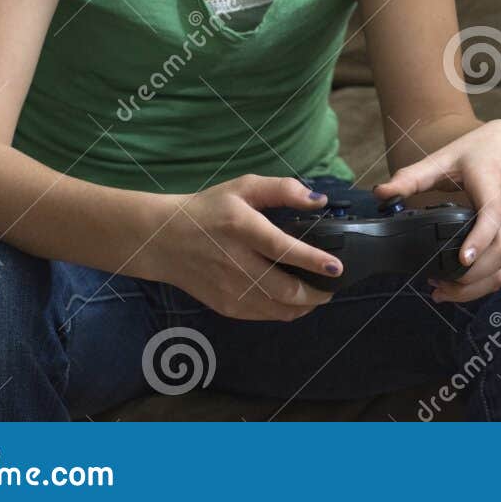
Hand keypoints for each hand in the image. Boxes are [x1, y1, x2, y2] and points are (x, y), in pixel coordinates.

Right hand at [147, 174, 340, 320]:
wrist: (164, 240)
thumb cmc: (209, 209)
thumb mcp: (244, 187)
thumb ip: (283, 189)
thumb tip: (318, 200)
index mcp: (241, 228)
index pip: (282, 248)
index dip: (312, 260)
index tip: (336, 267)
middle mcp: (235, 262)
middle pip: (284, 289)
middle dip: (317, 292)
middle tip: (334, 285)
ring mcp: (229, 289)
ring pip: (277, 309)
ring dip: (305, 305)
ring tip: (320, 294)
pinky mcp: (225, 305)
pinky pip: (264, 315)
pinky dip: (286, 311)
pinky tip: (296, 300)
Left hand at [373, 119, 500, 304]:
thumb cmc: (478, 152)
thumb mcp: (444, 158)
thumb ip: (411, 177)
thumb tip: (380, 193)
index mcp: (492, 183)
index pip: (493, 215)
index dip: (479, 239)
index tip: (462, 258)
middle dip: (472, 276)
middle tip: (437, 283)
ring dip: (477, 285)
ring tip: (444, 290)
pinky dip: (484, 282)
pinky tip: (460, 285)